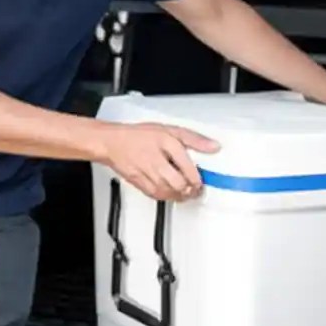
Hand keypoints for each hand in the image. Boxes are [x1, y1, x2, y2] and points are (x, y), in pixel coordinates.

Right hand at [100, 123, 220, 201]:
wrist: (111, 142)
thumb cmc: (138, 136)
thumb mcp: (169, 130)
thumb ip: (194, 139)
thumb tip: (214, 147)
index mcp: (166, 143)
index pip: (188, 167)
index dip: (198, 177)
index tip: (201, 179)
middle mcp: (156, 159)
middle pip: (179, 183)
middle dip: (190, 189)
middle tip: (195, 188)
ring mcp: (146, 173)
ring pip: (168, 192)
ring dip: (180, 194)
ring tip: (185, 191)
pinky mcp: (139, 182)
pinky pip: (156, 195)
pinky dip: (166, 196)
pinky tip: (170, 191)